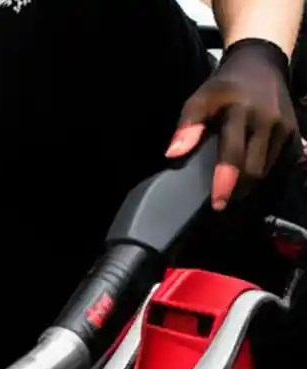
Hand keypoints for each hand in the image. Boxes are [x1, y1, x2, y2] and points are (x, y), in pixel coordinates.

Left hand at [166, 39, 297, 210]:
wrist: (261, 65)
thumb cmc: (223, 88)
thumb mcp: (199, 99)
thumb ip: (187, 127)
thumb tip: (173, 155)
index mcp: (241, 112)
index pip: (234, 154)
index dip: (225, 181)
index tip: (217, 203)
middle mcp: (268, 121)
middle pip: (255, 169)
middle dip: (238, 189)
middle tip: (222, 201)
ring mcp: (285, 128)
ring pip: (268, 169)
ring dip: (250, 184)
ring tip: (232, 189)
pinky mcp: (294, 132)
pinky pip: (278, 162)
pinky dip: (263, 173)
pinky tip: (247, 177)